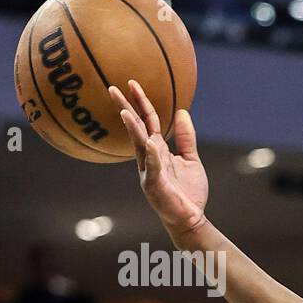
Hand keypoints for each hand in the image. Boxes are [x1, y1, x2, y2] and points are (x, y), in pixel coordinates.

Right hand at [110, 80, 208, 239]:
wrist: (190, 218)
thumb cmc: (188, 192)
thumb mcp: (190, 159)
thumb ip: (186, 138)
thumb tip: (182, 112)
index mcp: (157, 150)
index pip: (147, 121)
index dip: (140, 102)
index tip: (131, 83)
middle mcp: (149, 157)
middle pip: (136, 128)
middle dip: (125, 108)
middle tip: (112, 88)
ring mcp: (150, 171)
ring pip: (139, 146)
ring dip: (132, 129)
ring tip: (124, 112)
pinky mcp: (155, 185)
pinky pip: (154, 167)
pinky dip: (153, 155)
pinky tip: (151, 142)